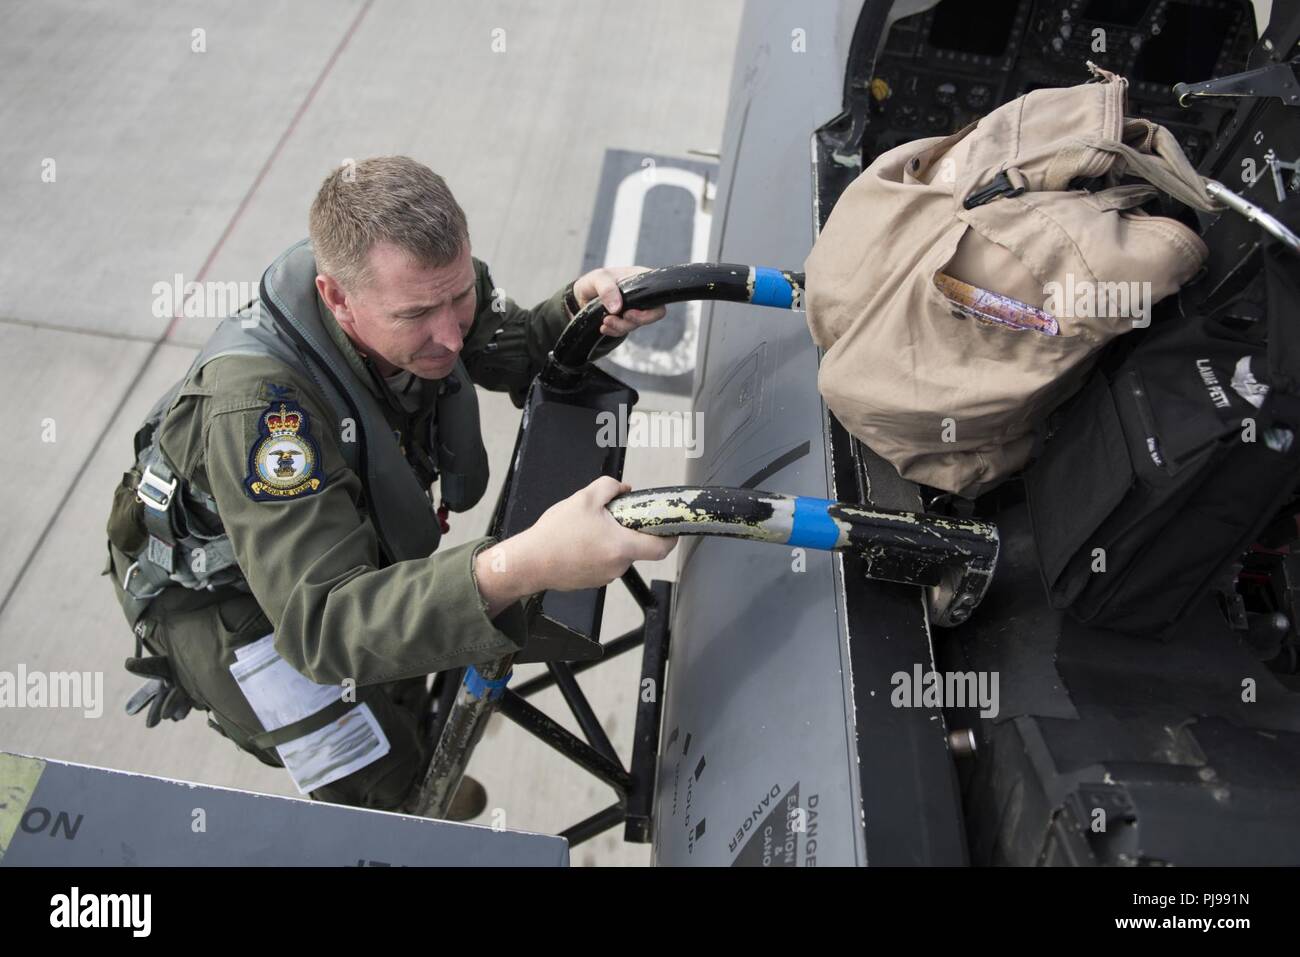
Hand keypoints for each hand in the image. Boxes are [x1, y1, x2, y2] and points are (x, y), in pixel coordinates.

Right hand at [473, 477, 677, 616]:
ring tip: (586, 530)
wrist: (529, 562)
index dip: (670, 538)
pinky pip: (603, 563)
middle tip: (610, 517)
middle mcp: (617, 565)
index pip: (661, 548)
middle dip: (627, 531)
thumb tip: (623, 488)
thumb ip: (610, 487)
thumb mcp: (584, 499)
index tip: (670, 529)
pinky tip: (578, 542)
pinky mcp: (592, 581)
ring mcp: (605, 576)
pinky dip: (597, 552)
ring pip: (618, 554)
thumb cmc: (554, 535)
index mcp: (621, 546)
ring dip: (610, 541)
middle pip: (636, 548)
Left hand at [572, 266, 667, 336]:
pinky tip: (604, 327)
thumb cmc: (594, 281)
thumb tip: (617, 308)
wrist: (582, 294)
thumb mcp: (598, 278)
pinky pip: (626, 330)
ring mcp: (635, 308)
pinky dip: (614, 332)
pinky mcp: (626, 319)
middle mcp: (642, 294)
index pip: (659, 296)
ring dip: (620, 327)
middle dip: (634, 321)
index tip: (629, 312)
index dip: (650, 310)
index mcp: (642, 279)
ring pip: (637, 324)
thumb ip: (607, 289)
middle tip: (615, 319)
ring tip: (604, 321)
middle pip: (652, 314)